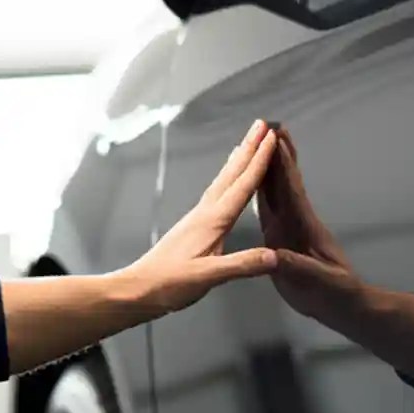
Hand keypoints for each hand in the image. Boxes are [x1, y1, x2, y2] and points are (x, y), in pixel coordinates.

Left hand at [120, 120, 278, 313]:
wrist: (138, 288)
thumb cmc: (169, 284)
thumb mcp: (208, 277)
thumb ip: (241, 265)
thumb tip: (276, 256)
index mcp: (213, 221)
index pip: (242, 185)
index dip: (259, 161)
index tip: (272, 137)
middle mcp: (205, 212)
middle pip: (232, 174)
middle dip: (250, 148)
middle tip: (263, 124)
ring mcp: (198, 217)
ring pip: (223, 180)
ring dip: (239, 160)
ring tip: (248, 142)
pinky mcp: (193, 226)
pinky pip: (216, 192)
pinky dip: (227, 178)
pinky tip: (227, 180)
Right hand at [258, 129, 363, 320]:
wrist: (341, 304)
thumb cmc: (335, 293)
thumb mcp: (319, 282)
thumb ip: (298, 268)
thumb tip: (275, 256)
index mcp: (304, 227)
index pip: (291, 191)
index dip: (283, 166)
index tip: (275, 140)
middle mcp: (295, 221)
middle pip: (282, 182)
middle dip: (275, 154)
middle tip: (270, 125)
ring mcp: (288, 228)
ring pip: (275, 191)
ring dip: (268, 167)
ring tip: (261, 142)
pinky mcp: (280, 239)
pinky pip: (268, 209)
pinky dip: (261, 191)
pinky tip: (255, 181)